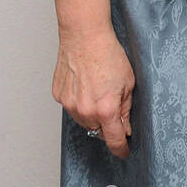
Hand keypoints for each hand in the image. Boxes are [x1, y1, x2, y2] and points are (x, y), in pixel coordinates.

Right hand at [52, 25, 134, 158]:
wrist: (84, 35)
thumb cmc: (108, 54)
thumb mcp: (128, 82)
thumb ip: (126, 109)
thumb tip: (124, 127)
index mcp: (106, 109)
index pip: (114, 140)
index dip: (121, 148)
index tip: (124, 151)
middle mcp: (85, 110)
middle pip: (98, 130)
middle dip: (107, 123)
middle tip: (112, 103)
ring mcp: (69, 104)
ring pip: (83, 120)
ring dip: (91, 113)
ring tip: (97, 89)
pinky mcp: (58, 96)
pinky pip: (71, 107)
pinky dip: (78, 101)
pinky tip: (84, 84)